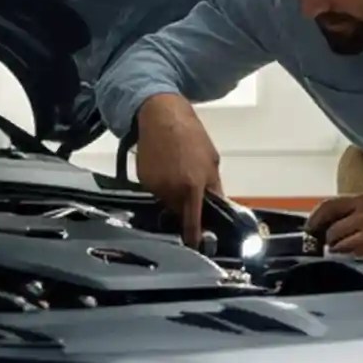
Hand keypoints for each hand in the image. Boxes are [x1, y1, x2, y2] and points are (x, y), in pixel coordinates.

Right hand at [134, 93, 223, 247]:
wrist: (162, 116)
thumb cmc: (192, 136)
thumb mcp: (212, 161)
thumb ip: (214, 187)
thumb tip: (220, 207)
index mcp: (192, 187)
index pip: (192, 222)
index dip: (194, 236)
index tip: (197, 245)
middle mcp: (171, 190)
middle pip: (179, 212)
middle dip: (186, 208)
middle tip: (191, 191)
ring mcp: (154, 186)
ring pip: (166, 202)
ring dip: (174, 196)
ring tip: (178, 172)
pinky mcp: (142, 180)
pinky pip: (155, 191)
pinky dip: (161, 186)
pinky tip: (165, 168)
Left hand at [306, 195, 362, 276]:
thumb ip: (349, 216)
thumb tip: (321, 225)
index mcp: (362, 200)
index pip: (329, 205)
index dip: (315, 219)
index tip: (309, 229)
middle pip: (331, 228)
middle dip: (329, 240)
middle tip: (333, 246)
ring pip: (336, 242)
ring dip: (339, 250)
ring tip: (354, 251)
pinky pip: (347, 253)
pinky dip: (349, 257)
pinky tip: (361, 256)